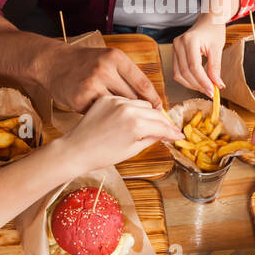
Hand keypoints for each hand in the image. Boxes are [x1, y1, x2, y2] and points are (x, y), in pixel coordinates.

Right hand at [41, 45, 163, 112]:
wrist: (53, 63)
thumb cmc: (85, 63)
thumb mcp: (108, 60)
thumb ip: (127, 76)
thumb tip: (150, 99)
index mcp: (115, 58)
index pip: (142, 83)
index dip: (153, 99)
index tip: (159, 110)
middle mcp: (104, 70)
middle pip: (132, 98)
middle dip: (140, 111)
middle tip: (146, 120)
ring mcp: (91, 85)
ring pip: (116, 108)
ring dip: (122, 117)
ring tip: (125, 121)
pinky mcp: (80, 99)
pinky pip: (100, 114)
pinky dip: (104, 117)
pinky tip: (103, 117)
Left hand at [55, 94, 182, 173]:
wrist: (76, 149)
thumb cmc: (102, 155)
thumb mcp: (132, 150)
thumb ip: (151, 139)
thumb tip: (165, 134)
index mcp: (137, 125)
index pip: (162, 126)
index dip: (172, 132)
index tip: (178, 135)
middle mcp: (128, 109)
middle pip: (155, 112)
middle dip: (162, 122)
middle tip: (167, 130)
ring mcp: (117, 101)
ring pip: (142, 103)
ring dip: (148, 113)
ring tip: (148, 124)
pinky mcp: (107, 99)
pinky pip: (127, 100)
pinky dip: (132, 108)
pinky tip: (130, 118)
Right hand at [172, 14, 226, 97]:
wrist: (207, 21)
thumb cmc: (214, 31)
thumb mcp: (217, 48)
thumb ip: (215, 67)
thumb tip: (217, 85)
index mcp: (189, 40)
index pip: (194, 67)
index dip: (202, 81)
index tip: (212, 91)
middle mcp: (178, 44)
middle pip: (185, 72)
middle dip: (198, 85)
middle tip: (211, 92)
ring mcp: (174, 48)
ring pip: (178, 74)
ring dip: (191, 84)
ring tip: (205, 88)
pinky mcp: (174, 53)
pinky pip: (177, 71)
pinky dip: (187, 80)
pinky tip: (198, 82)